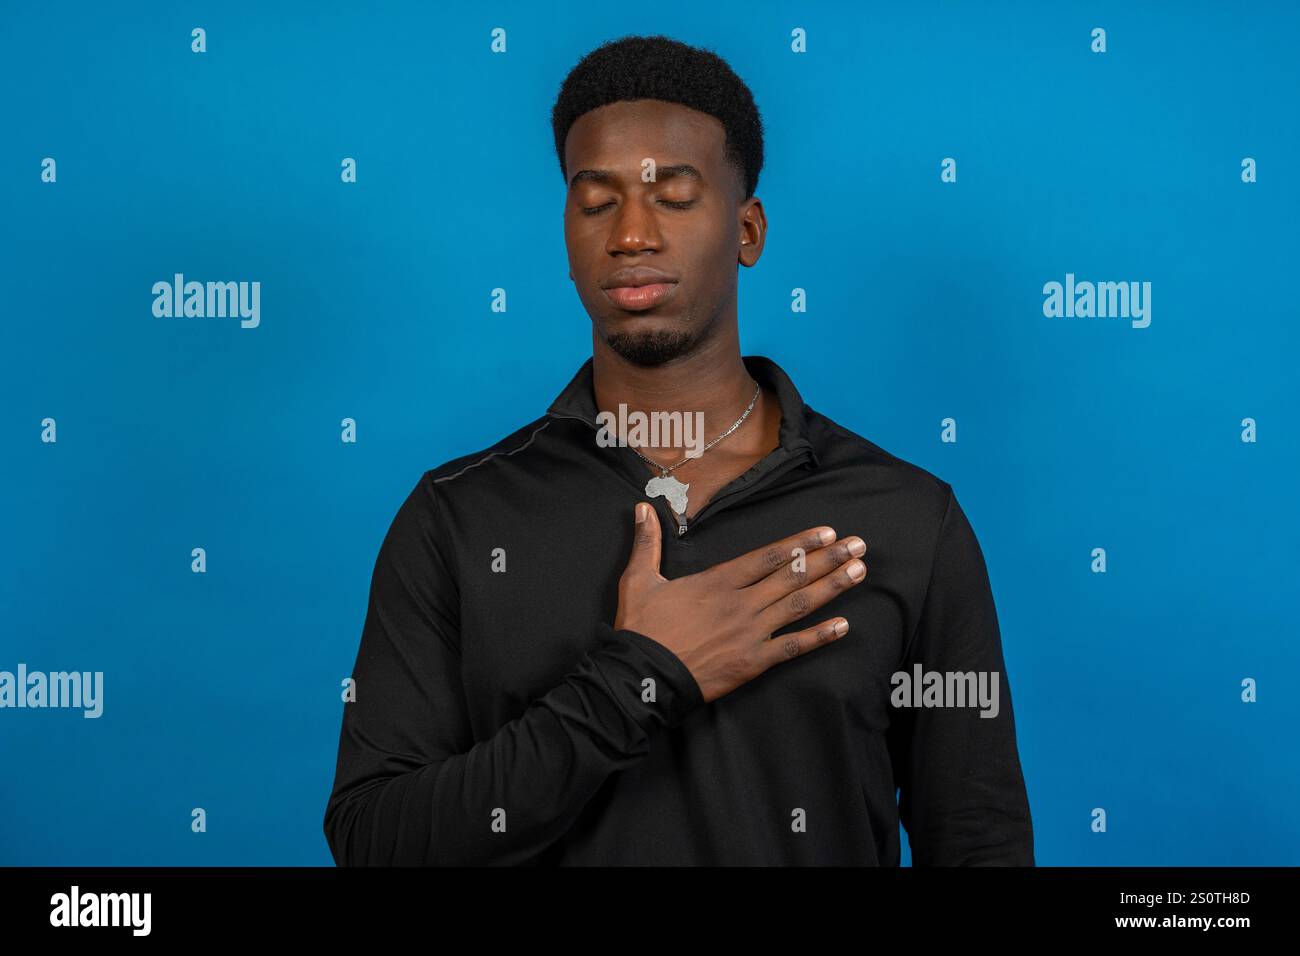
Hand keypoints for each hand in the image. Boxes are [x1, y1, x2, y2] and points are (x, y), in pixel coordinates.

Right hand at [615, 502, 867, 702]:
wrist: (642, 677)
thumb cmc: (641, 629)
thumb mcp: (638, 580)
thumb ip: (647, 543)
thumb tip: (641, 508)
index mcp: (717, 581)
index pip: (768, 556)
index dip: (800, 543)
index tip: (827, 532)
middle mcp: (741, 603)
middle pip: (793, 576)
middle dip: (828, 559)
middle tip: (858, 545)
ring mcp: (750, 633)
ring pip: (799, 605)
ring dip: (832, 587)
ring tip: (859, 572)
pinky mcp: (753, 661)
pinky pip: (793, 647)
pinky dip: (820, 636)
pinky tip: (844, 626)